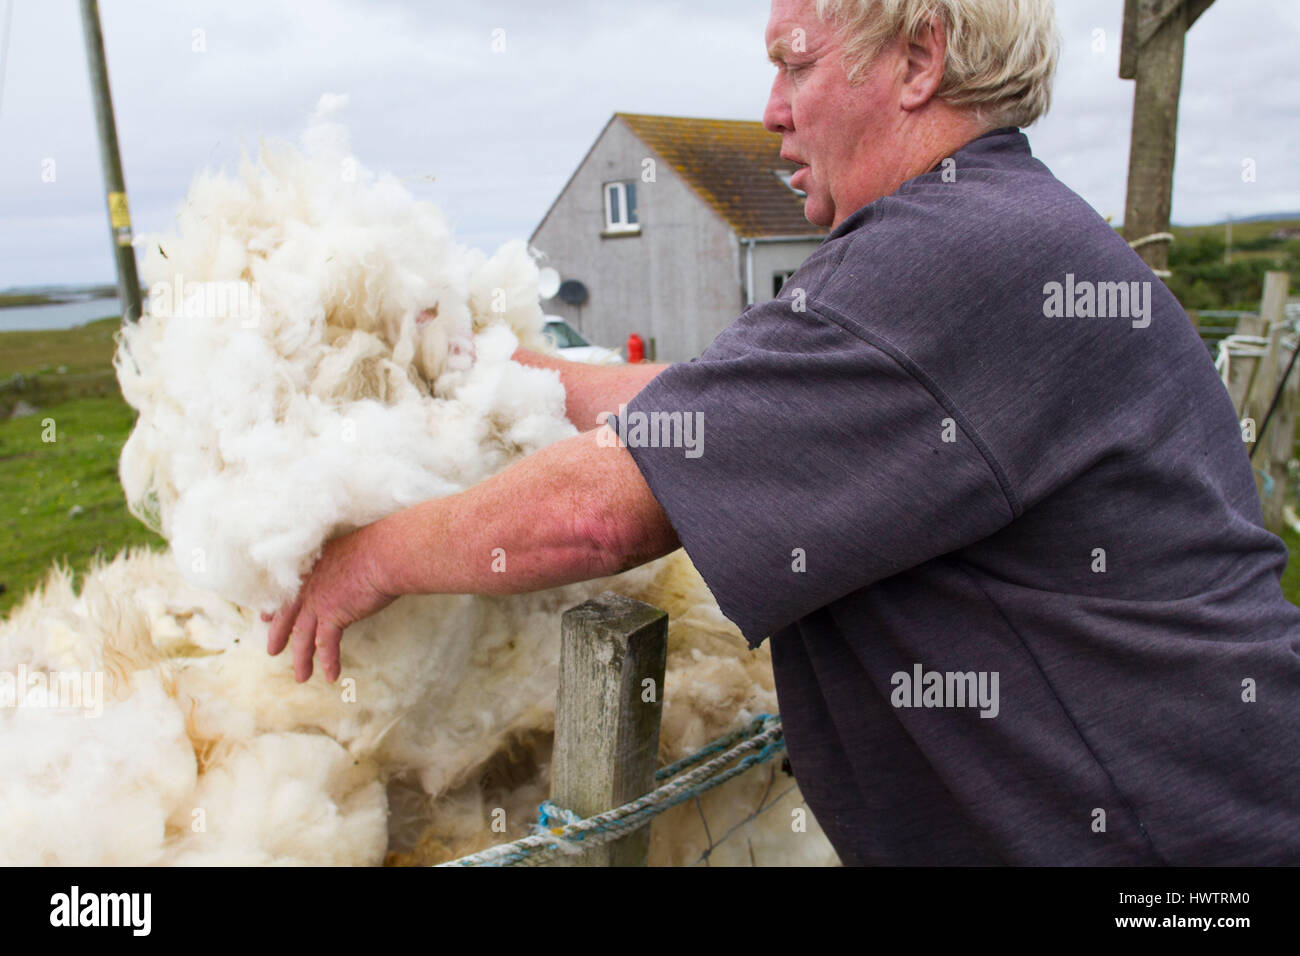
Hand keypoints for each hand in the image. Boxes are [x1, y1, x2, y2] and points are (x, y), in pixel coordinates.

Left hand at [264, 522, 397, 682]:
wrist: (385, 554)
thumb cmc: (376, 547)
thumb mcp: (348, 552)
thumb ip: (339, 566)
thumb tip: (350, 575)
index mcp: (311, 567)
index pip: (287, 591)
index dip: (277, 607)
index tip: (267, 617)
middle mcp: (308, 584)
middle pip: (286, 616)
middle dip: (278, 635)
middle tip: (272, 650)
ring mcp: (317, 601)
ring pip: (302, 637)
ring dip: (302, 660)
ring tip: (301, 677)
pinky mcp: (332, 615)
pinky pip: (326, 645)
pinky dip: (329, 662)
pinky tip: (331, 676)